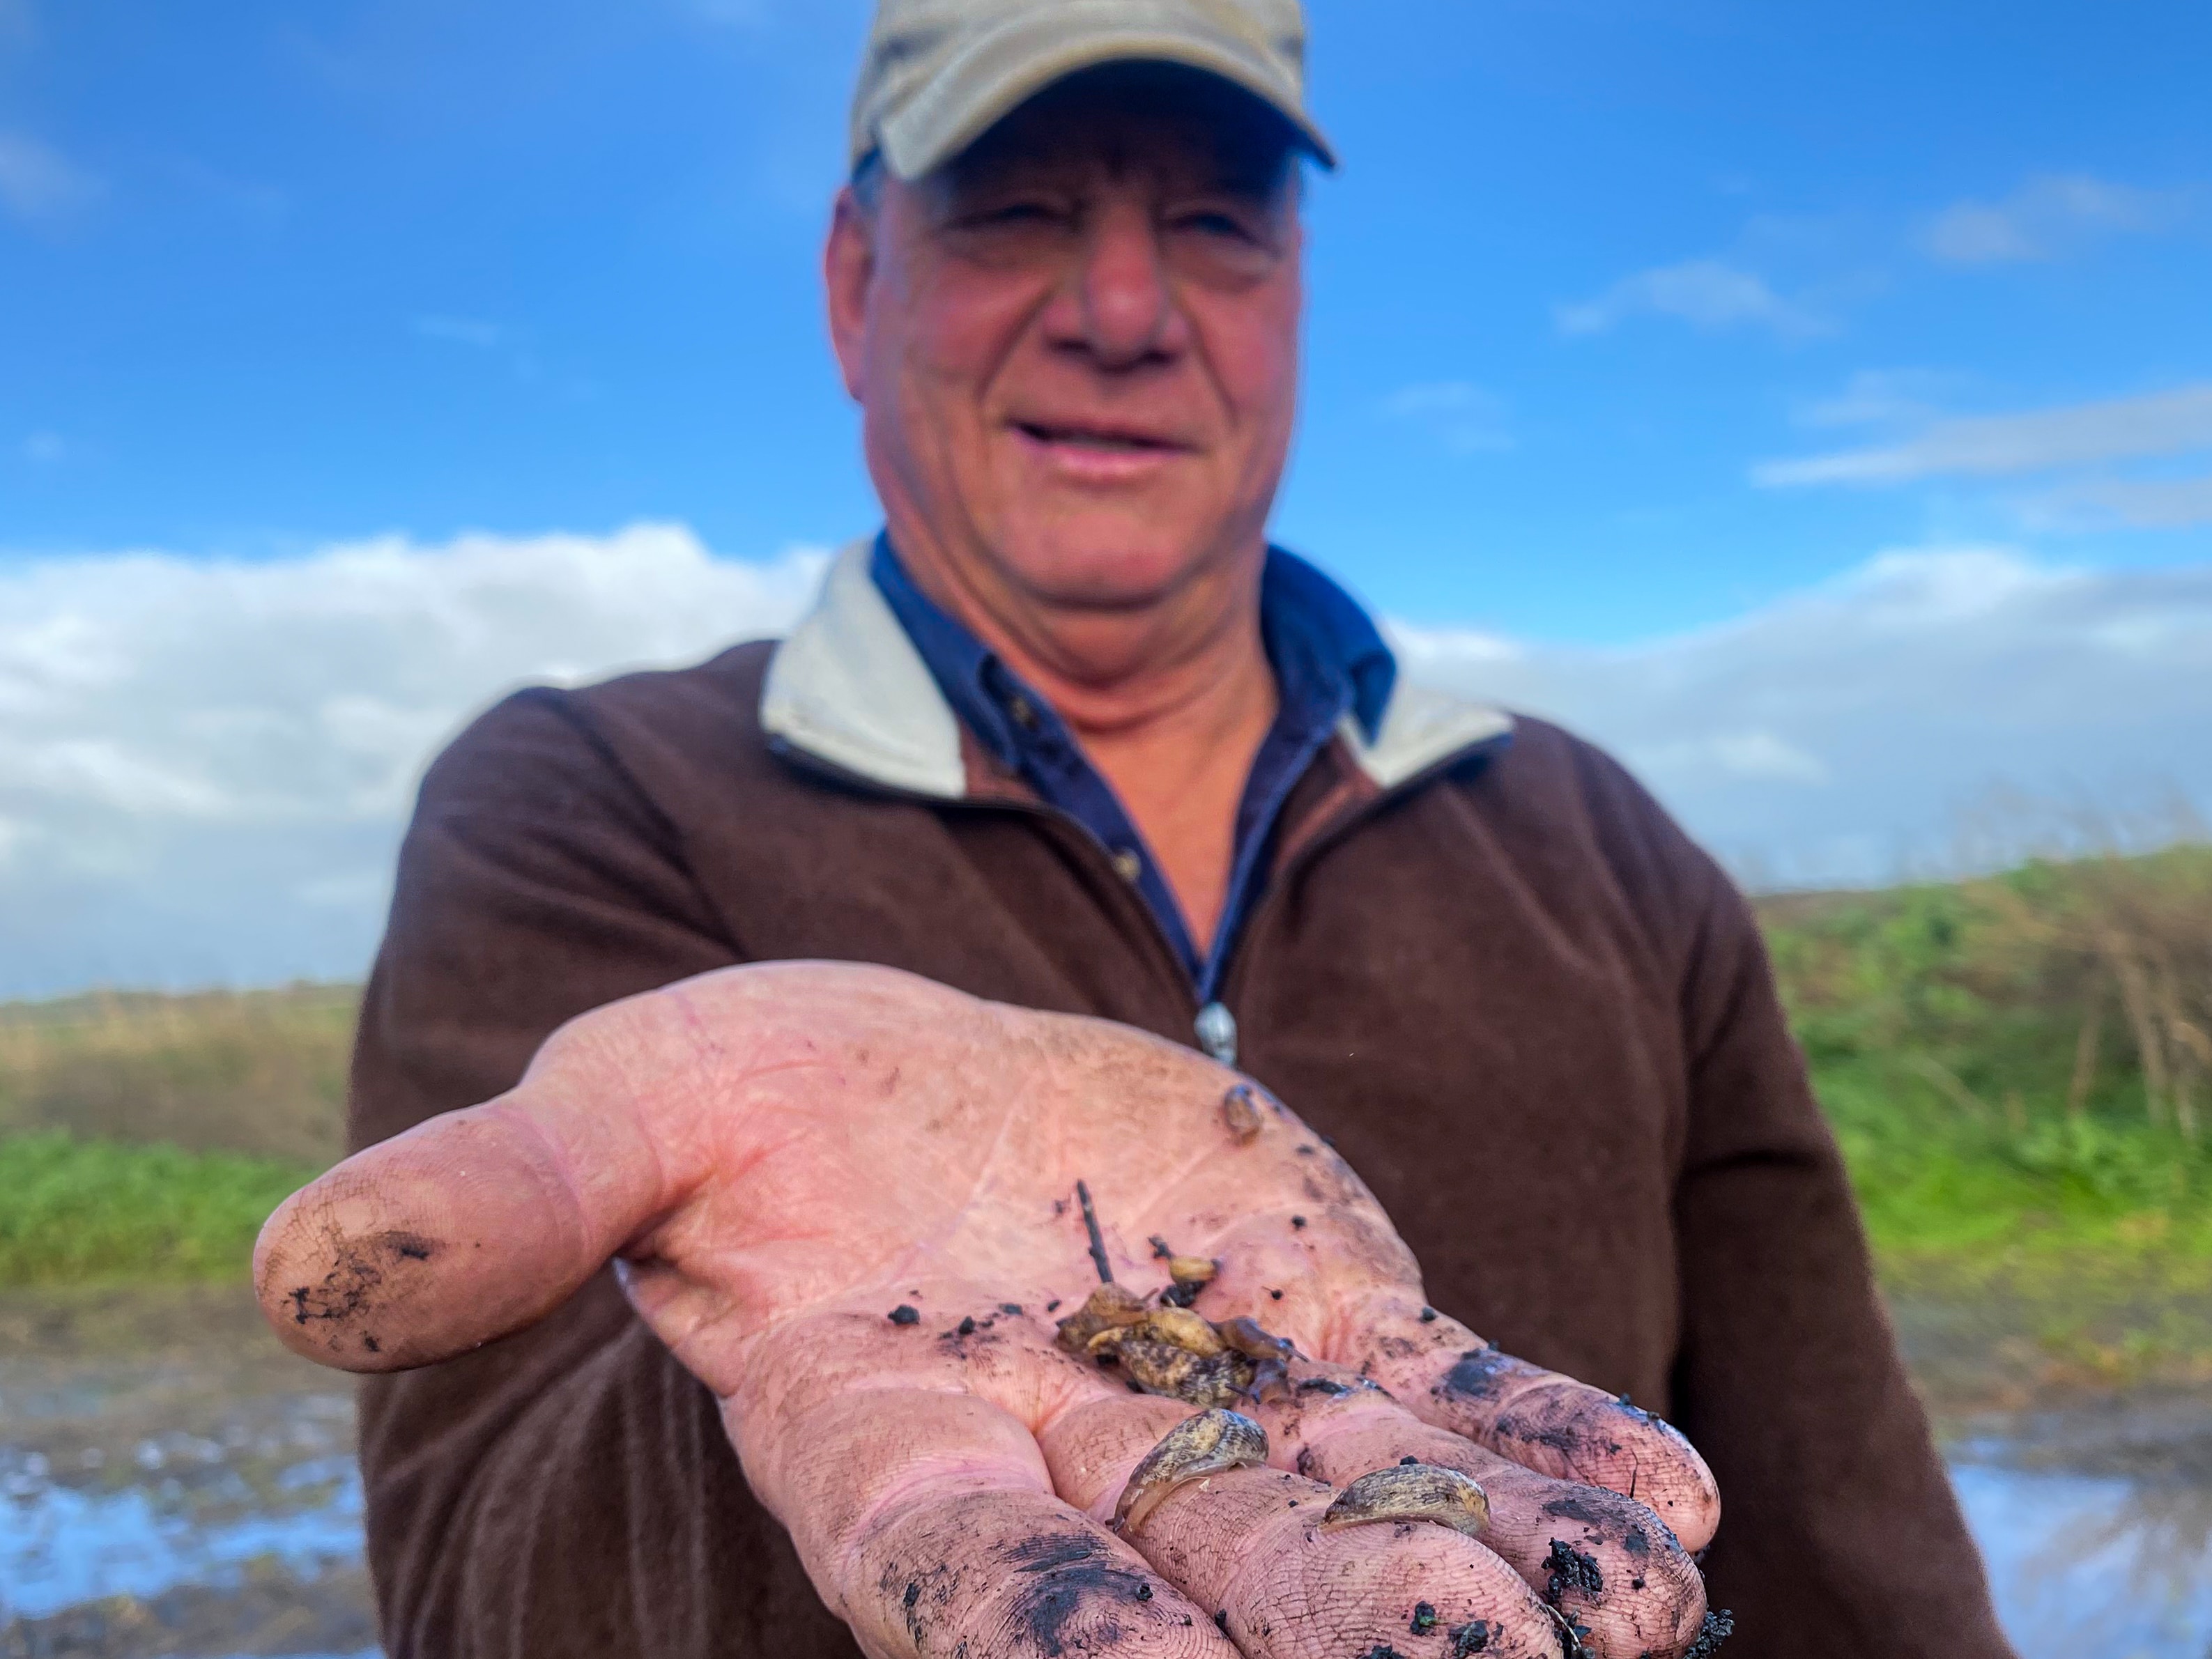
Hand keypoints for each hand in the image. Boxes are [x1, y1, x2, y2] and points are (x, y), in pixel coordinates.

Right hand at [256, 962, 1720, 1658]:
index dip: (1046, 1633)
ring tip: (1623, 1615)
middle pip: (1201, 1573)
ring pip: (1355, 1510)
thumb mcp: (620, 1113)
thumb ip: (510, 1200)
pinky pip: (1444, 1401)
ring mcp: (1217, 1396)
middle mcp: (1067, 1452)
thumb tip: (310, 1270)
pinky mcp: (1324, 1318)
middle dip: (1325, 1642)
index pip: (960, 1570)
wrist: (904, 1085)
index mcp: (881, 1433)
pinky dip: (1547, 1450)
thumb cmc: (738, 1114)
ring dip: (1484, 1567)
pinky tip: (1668, 1502)